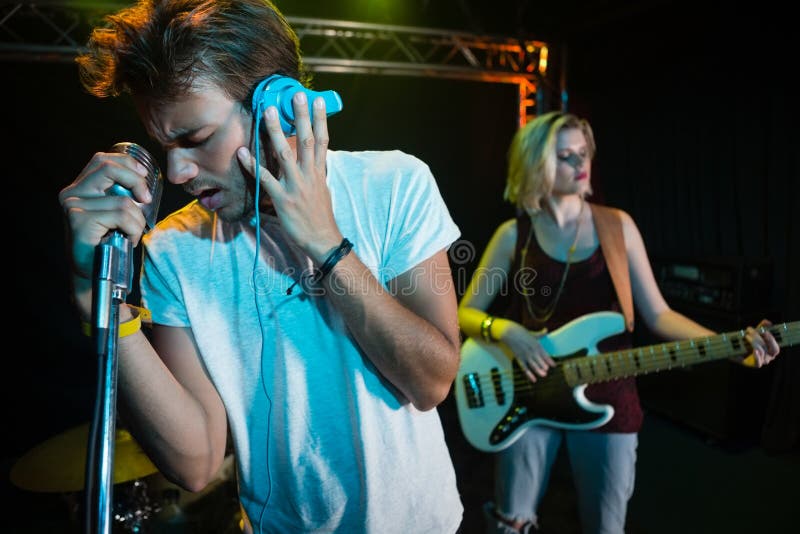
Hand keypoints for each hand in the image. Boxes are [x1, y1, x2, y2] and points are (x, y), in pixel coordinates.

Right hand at [58, 152, 151, 277]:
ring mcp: (73, 207)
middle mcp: (71, 194)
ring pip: (123, 201)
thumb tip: (143, 176)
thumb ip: (119, 193)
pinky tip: (128, 240)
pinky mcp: (80, 222)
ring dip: (138, 220)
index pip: (102, 160)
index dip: (127, 163)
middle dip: (136, 181)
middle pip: (109, 168)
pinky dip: (134, 229)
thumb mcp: (113, 212)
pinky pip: (122, 216)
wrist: (93, 275)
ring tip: (131, 233)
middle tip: (146, 200)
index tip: (144, 175)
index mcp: (79, 188)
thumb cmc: (108, 243)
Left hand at [237, 91, 341, 263]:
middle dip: (302, 117)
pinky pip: (265, 179)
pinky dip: (253, 165)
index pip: (322, 140)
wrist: (322, 239)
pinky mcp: (282, 199)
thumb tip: (313, 158)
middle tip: (297, 95)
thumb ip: (315, 172)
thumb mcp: (322, 189)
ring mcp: (296, 186)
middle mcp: (309, 175)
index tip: (317, 101)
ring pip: (285, 154)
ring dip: (276, 132)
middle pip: (306, 140)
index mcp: (319, 172)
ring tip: (268, 112)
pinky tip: (242, 152)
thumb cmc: (320, 216)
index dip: (320, 120)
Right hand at [493, 318, 556, 381]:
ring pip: (533, 364)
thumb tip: (546, 330)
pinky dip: (529, 374)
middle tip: (547, 370)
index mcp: (536, 344)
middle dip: (544, 365)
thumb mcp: (532, 333)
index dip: (549, 360)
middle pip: (539, 359)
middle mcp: (531, 350)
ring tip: (544, 375)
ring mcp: (525, 355)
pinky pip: (525, 368)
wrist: (509, 332)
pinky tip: (533, 379)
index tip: (554, 365)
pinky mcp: (519, 358)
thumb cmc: (521, 331)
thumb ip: (540, 334)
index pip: (544, 354)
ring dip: (538, 370)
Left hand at [741, 319, 780, 366]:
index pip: (776, 348)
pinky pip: (758, 363)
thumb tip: (767, 322)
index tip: (765, 331)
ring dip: (754, 342)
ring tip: (746, 336)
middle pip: (770, 349)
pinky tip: (754, 351)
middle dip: (761, 338)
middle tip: (751, 330)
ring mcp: (761, 361)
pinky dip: (757, 356)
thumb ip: (761, 327)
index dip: (772, 340)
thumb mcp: (754, 333)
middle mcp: (769, 357)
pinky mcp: (753, 364)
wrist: (734, 349)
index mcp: (772, 350)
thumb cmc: (747, 341)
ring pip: (762, 352)